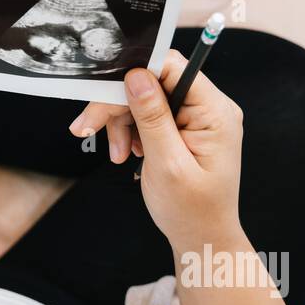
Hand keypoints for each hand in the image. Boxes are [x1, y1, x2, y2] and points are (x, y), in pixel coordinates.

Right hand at [69, 51, 242, 251]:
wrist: (201, 238)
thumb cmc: (191, 210)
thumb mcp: (167, 164)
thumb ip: (152, 118)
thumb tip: (137, 76)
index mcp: (215, 112)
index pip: (172, 67)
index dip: (136, 74)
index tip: (105, 93)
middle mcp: (209, 107)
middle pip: (153, 82)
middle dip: (119, 105)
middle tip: (88, 128)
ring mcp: (197, 116)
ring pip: (145, 97)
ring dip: (121, 122)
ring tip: (117, 154)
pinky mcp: (183, 125)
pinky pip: (149, 113)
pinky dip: (130, 130)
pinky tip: (127, 151)